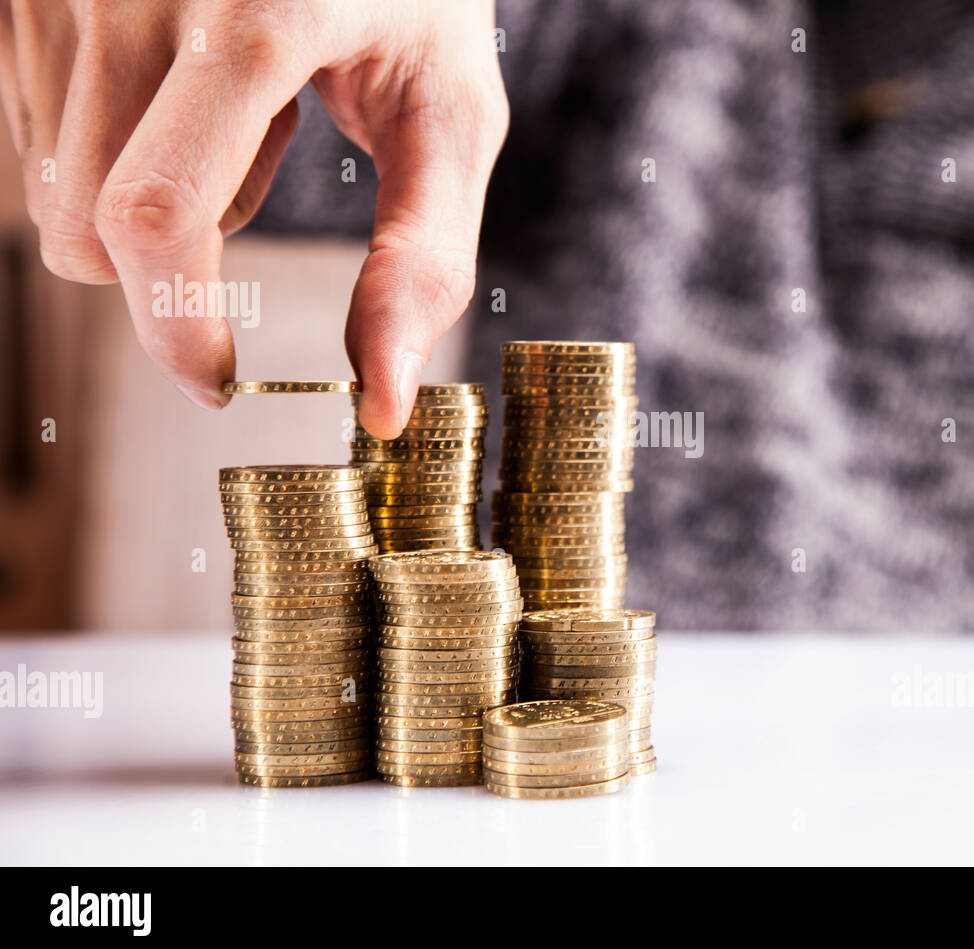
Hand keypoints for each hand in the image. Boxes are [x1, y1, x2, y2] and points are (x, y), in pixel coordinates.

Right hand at [0, 0, 506, 437]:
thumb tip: (386, 402)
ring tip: (230, 99)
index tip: (216, 380)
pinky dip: (112, 140)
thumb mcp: (449, 114)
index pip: (157, 215)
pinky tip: (182, 72)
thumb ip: (423, 257)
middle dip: (168, 260)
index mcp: (254, 19)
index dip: (174, 325)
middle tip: (256, 162)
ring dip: (145, 192)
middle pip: (86, 228)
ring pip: (53, 189)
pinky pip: (35, 129)